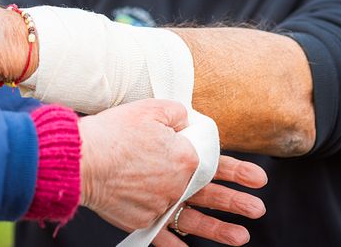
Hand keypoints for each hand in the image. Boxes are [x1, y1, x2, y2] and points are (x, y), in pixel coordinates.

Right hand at [78, 100, 266, 245]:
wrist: (81, 159)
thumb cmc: (114, 131)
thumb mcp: (151, 108)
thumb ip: (179, 114)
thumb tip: (189, 122)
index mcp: (184, 158)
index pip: (216, 163)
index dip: (239, 170)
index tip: (259, 178)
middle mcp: (176, 186)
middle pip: (211, 194)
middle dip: (237, 202)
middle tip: (258, 208)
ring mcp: (159, 206)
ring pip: (194, 221)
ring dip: (219, 230)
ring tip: (242, 237)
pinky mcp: (140, 220)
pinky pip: (162, 237)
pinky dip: (174, 246)